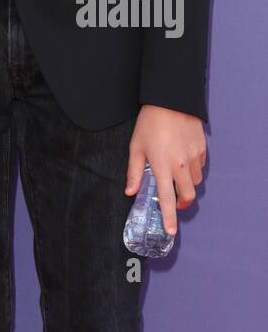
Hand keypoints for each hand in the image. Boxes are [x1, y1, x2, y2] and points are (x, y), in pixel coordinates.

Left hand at [125, 105, 205, 233]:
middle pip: (187, 196)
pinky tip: (183, 162)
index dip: (169, 217)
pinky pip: (200, 168)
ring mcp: (194, 157)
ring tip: (175, 178)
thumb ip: (134, 171)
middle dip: (182, 204)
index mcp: (162, 166)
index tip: (171, 231)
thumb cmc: (150, 123)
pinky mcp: (202, 149)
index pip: (167, 198)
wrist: (172, 100)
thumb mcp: (136, 146)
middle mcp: (181, 165)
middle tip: (174, 203)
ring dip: (186, 186)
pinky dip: (193, 171)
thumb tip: (130, 192)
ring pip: (195, 182)